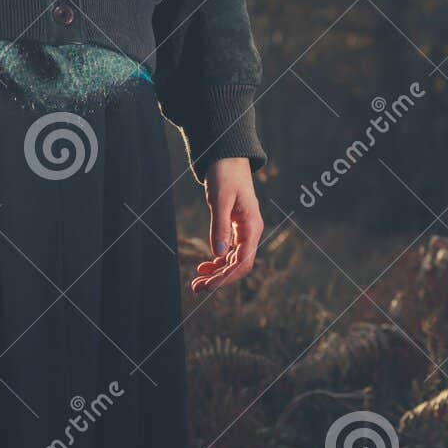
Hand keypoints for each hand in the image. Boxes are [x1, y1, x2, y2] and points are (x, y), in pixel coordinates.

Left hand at [191, 158, 261, 293]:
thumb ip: (219, 226)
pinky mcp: (235, 229)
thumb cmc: (225, 175)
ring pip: (233, 261)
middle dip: (219, 280)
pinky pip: (229, 252)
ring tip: (196, 282)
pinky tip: (204, 267)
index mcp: (252, 227)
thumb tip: (218, 255)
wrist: (227, 159)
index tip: (207, 286)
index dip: (225, 277)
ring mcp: (244, 232)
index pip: (242, 261)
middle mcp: (250, 232)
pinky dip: (217, 262)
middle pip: (238, 266)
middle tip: (196, 289)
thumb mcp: (219, 200)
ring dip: (217, 273)